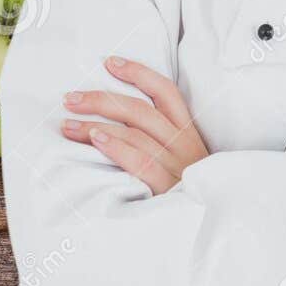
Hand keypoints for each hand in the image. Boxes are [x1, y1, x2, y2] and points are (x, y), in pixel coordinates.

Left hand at [61, 56, 208, 194]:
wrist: (217, 222)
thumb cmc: (189, 190)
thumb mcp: (184, 160)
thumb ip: (160, 141)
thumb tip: (114, 122)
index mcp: (187, 132)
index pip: (166, 92)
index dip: (138, 74)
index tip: (111, 63)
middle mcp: (183, 143)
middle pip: (140, 110)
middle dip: (102, 100)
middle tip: (71, 99)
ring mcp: (177, 164)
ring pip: (135, 133)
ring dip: (96, 125)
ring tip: (68, 125)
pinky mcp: (169, 187)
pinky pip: (141, 161)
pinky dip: (117, 148)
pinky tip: (96, 140)